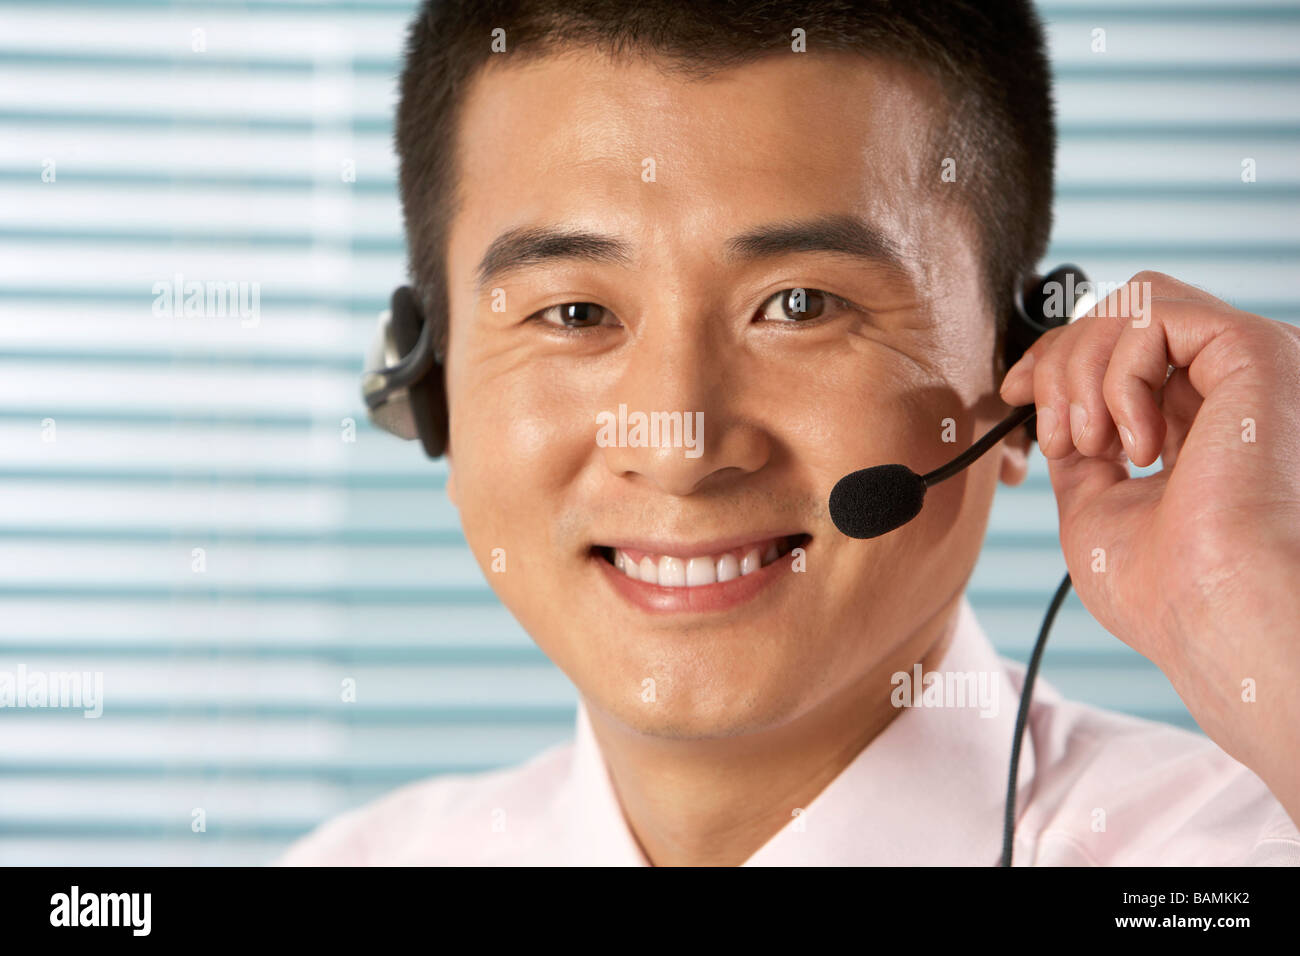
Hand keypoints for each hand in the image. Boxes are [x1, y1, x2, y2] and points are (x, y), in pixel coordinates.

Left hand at [999, 271, 1299, 820]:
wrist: (1214, 616)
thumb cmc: (1164, 587)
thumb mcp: (1096, 502)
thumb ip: (1084, 447)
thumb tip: (1055, 409)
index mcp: (1206, 419)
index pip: (1126, 346)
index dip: (1056, 356)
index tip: (1013, 394)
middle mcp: (1235, 384)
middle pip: (1123, 313)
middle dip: (1059, 362)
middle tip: (1052, 436)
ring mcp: (1250, 364)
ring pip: (1136, 301)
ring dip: (1080, 369)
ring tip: (1088, 444)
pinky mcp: (1258, 351)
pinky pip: (1155, 311)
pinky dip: (1116, 372)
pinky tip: (1135, 443)